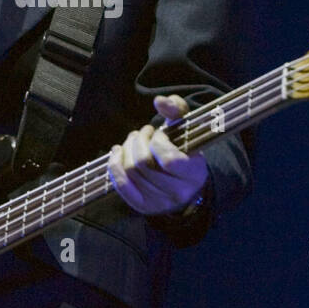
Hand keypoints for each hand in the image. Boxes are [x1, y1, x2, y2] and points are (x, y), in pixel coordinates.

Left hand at [107, 95, 208, 215]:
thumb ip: (176, 110)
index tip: (159, 133)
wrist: (185, 185)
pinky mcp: (143, 206)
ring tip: (134, 140)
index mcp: (194, 174)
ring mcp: (159, 202)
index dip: (157, 142)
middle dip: (138, 141)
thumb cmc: (184, 151)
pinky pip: (121, 185)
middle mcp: (178, 192)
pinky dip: (114, 165)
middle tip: (142, 133)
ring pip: (130, 171)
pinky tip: (118, 152)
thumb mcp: (186, 128)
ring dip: (127, 149)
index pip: (168, 160)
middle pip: (143, 164)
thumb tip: (159, 101)